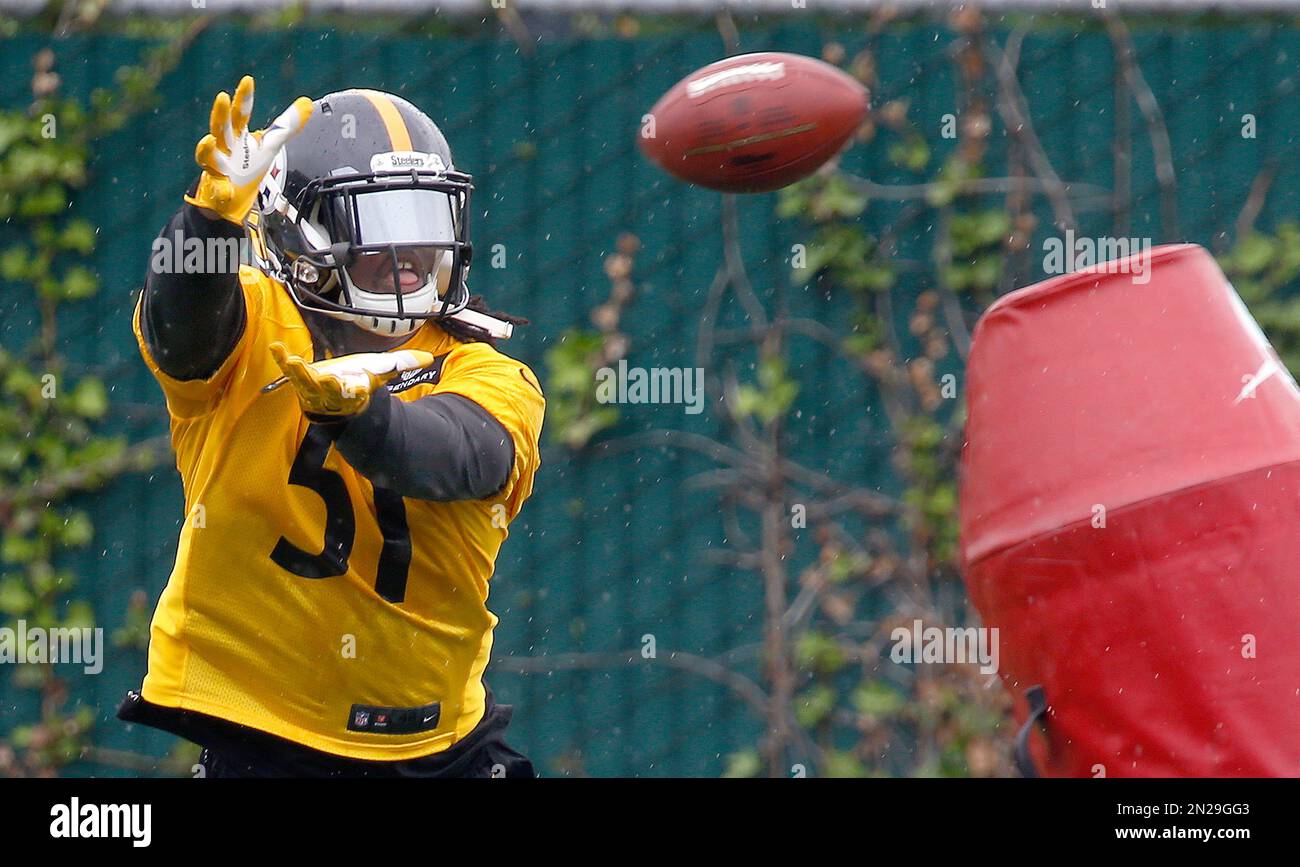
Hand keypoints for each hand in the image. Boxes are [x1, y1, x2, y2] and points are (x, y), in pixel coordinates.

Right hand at [184, 76, 312, 224]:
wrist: (229, 196)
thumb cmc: (247, 165)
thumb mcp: (269, 145)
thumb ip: (286, 125)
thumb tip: (308, 102)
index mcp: (237, 135)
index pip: (240, 114)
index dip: (244, 98)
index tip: (248, 80)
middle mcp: (223, 148)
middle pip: (220, 128)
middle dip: (220, 113)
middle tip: (222, 96)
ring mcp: (217, 168)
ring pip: (208, 157)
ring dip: (207, 149)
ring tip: (208, 140)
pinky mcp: (216, 190)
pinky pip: (218, 191)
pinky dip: (220, 190)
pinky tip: (225, 190)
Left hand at [268, 342, 435, 416]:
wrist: (337, 400)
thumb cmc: (359, 382)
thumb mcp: (380, 372)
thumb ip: (402, 364)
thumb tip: (428, 358)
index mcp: (355, 392)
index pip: (357, 393)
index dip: (357, 390)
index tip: (360, 387)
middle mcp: (333, 393)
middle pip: (330, 391)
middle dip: (328, 386)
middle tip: (327, 379)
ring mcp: (313, 389)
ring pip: (306, 384)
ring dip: (300, 373)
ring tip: (294, 362)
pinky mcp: (299, 380)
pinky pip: (288, 372)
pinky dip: (281, 359)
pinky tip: (277, 347)